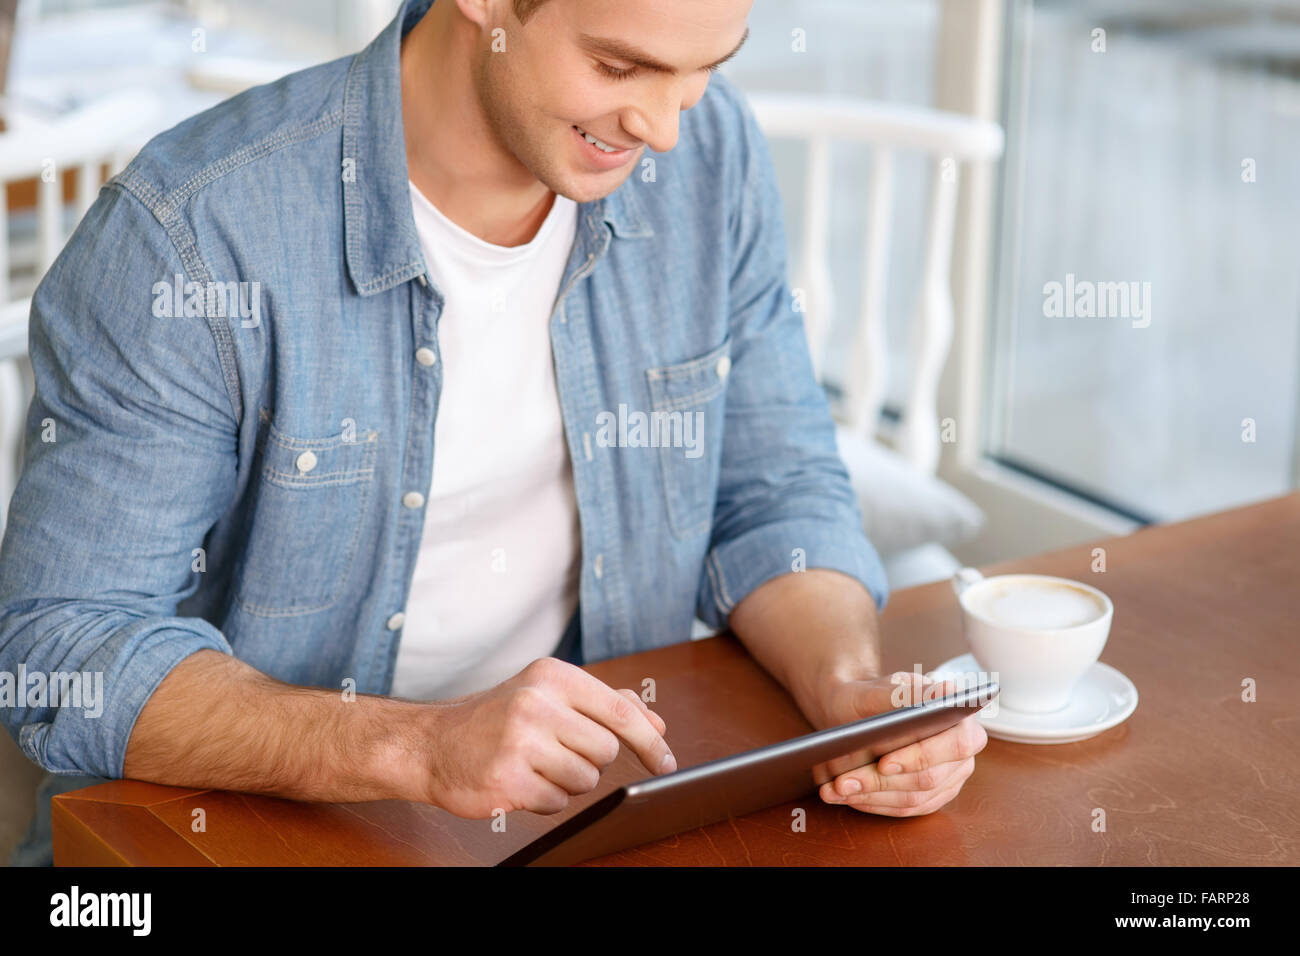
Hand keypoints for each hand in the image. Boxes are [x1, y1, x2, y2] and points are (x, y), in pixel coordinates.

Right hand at [413, 657, 673, 817]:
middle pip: (605, 751)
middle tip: (557, 752)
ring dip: (567, 782)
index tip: (666, 762)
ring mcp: (520, 741)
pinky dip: (545, 799)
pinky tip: (521, 781)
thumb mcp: (549, 694)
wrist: (433, 744)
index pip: (620, 710)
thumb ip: (605, 704)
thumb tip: (657, 723)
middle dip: (590, 761)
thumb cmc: (498, 719)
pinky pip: (557, 802)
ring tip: (535, 765)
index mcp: (552, 676)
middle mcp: (536, 703)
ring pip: (585, 780)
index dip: (650, 741)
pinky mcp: (507, 778)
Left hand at [816, 671, 986, 816]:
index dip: (921, 757)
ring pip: (914, 798)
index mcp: (961, 719)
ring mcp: (950, 777)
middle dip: (881, 782)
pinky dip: (872, 803)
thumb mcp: (885, 688)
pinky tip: (847, 796)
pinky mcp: (933, 797)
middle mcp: (962, 752)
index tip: (884, 763)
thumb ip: (911, 692)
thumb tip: (946, 693)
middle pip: (929, 778)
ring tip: (836, 789)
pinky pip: (905, 809)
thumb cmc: (872, 696)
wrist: (857, 710)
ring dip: (871, 796)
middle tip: (844, 781)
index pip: (955, 745)